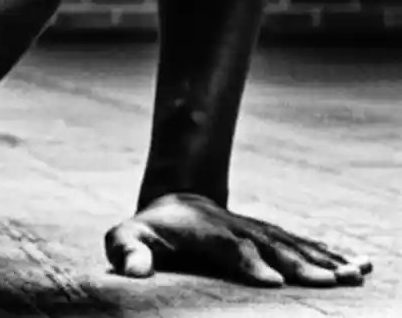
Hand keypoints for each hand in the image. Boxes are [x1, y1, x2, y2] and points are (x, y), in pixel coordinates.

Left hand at [105, 193, 371, 286]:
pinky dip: (331, 254)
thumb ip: (126, 251)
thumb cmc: (147, 230)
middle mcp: (237, 229)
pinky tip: (358, 265)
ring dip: (326, 259)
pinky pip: (304, 245)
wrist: (172, 202)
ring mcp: (257, 231)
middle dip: (301, 264)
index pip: (231, 248)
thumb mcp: (125, 237)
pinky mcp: (271, 237)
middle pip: (272, 247)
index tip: (273, 282)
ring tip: (355, 273)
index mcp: (205, 232)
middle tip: (331, 281)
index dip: (251, 263)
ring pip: (295, 245)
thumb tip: (132, 271)